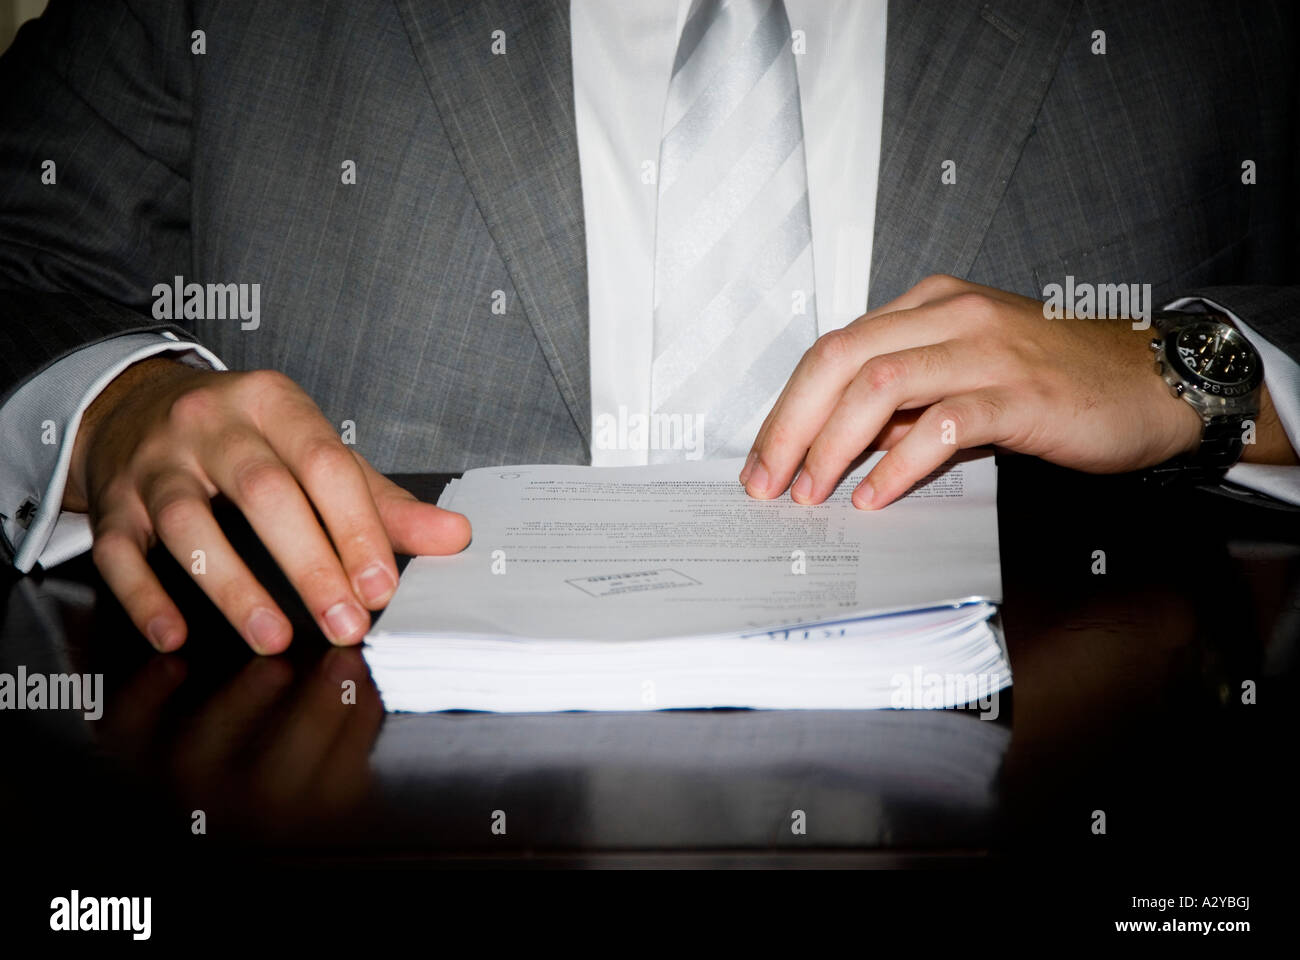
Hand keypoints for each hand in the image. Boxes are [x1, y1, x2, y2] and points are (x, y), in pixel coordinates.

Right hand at [65, 357, 470, 652]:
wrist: (137, 405)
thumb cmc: (246, 439)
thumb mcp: (313, 451)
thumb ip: (379, 499)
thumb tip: (453, 536)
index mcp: (273, 404)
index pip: (324, 464)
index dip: (356, 528)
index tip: (381, 586)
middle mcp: (211, 424)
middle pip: (264, 493)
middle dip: (309, 565)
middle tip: (344, 624)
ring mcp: (155, 461)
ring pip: (190, 522)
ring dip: (233, 587)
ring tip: (273, 638)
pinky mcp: (112, 500)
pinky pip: (120, 550)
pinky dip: (145, 596)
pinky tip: (174, 634)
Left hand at [740, 274, 1225, 507]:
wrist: (1154, 380)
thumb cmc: (1058, 379)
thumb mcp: (967, 374)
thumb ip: (907, 400)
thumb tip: (841, 444)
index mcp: (930, 305)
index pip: (834, 349)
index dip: (787, 406)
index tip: (764, 458)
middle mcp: (951, 316)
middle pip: (840, 360)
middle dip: (790, 426)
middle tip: (768, 482)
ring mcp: (987, 351)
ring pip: (879, 386)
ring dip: (832, 446)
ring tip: (813, 492)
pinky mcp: (1021, 394)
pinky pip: (943, 425)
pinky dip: (899, 465)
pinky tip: (878, 495)